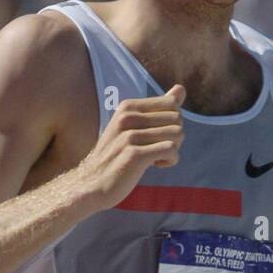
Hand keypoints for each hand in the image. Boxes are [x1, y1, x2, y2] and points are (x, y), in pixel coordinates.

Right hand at [82, 85, 185, 209]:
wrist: (91, 185)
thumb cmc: (116, 156)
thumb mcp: (134, 127)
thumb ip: (158, 107)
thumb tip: (181, 88)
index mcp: (127, 107)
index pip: (171, 103)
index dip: (172, 122)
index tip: (157, 135)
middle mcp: (127, 118)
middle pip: (177, 119)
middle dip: (175, 137)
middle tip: (157, 149)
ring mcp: (130, 136)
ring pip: (177, 134)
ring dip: (173, 149)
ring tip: (156, 157)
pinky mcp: (134, 155)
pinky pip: (171, 150)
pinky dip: (170, 160)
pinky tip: (156, 165)